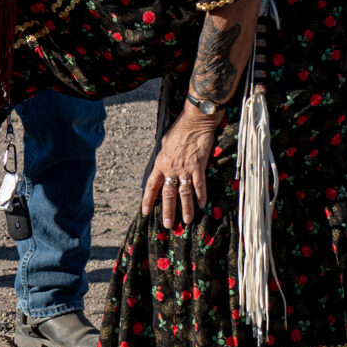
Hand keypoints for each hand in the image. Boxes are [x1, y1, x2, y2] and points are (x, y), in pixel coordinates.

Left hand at [143, 108, 224, 229]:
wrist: (195, 122)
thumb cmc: (179, 130)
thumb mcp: (165, 144)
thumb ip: (163, 158)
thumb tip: (162, 167)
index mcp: (160, 163)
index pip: (152, 185)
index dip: (148, 199)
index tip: (145, 211)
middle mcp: (171, 168)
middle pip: (168, 194)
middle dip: (168, 210)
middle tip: (168, 224)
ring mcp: (185, 169)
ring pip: (184, 193)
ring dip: (186, 208)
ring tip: (186, 221)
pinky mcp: (198, 166)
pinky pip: (199, 185)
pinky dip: (201, 196)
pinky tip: (201, 205)